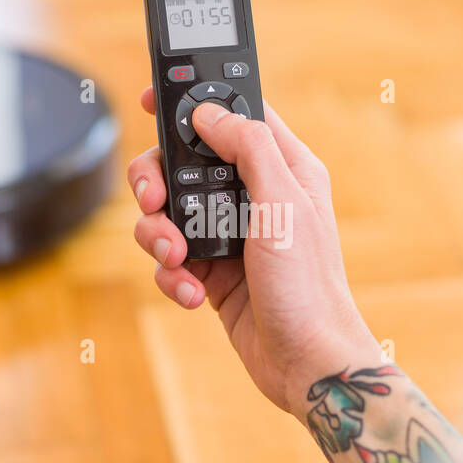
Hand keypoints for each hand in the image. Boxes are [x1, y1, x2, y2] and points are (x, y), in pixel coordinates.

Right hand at [126, 87, 377, 412]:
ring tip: (177, 257)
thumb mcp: (283, 204)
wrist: (308, 364)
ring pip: (169, 212)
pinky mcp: (212, 273)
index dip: (193, 102)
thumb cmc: (309, 287)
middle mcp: (255, 197)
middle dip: (158, 180)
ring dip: (159, 234)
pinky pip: (170, 258)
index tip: (155, 98)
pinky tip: (193, 294)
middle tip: (152, 198)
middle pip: (184, 162)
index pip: (233, 115)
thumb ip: (248, 149)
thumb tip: (208, 111)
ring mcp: (231, 236)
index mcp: (283, 168)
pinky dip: (171, 275)